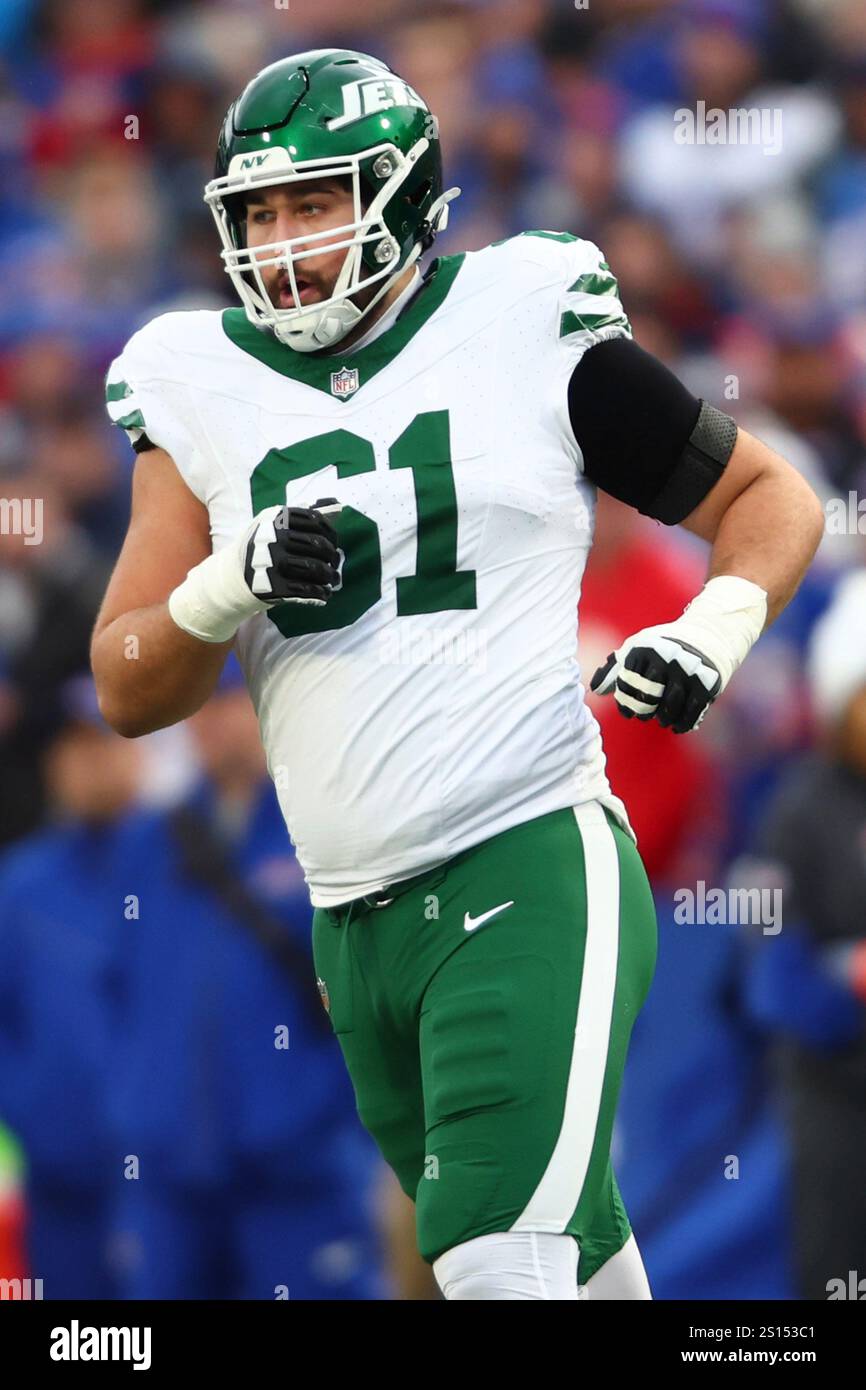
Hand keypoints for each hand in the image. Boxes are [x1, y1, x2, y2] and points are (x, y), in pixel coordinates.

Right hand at [243, 498, 341, 606]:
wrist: (235, 575)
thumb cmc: (263, 546)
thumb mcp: (277, 524)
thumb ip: (306, 517)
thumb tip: (338, 505)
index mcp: (277, 519)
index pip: (315, 520)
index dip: (330, 533)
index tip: (333, 542)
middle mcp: (275, 538)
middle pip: (318, 545)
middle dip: (332, 556)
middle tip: (334, 562)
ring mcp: (274, 563)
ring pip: (316, 568)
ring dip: (330, 576)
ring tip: (333, 579)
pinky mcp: (275, 586)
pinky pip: (307, 589)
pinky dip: (321, 592)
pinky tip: (324, 593)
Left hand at [590, 625, 721, 732]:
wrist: (706, 636)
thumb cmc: (661, 647)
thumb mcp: (636, 649)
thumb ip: (614, 668)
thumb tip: (595, 689)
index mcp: (644, 649)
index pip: (627, 682)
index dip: (625, 702)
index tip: (627, 712)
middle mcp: (666, 658)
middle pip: (649, 694)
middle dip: (644, 710)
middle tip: (644, 716)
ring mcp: (687, 670)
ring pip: (671, 703)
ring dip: (664, 718)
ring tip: (662, 721)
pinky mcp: (705, 681)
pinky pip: (692, 708)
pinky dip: (684, 722)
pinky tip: (677, 726)